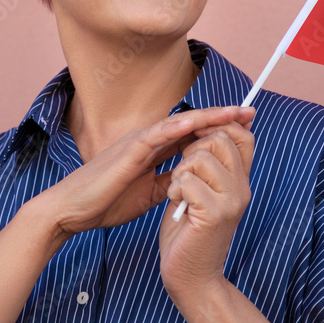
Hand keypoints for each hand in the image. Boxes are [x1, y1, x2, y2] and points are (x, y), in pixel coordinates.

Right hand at [39, 106, 248, 245]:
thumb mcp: (148, 195)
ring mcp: (139, 142)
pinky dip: (178, 126)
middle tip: (251, 111)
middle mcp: (149, 140)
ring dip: (208, 116)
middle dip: (222, 117)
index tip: (246, 126)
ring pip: (180, 123)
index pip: (193, 135)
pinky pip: (157, 135)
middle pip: (192, 123)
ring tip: (234, 111)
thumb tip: (188, 183)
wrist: (72, 211)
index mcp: (154, 151)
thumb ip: (167, 184)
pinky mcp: (128, 150)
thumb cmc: (105, 202)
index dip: (219, 129)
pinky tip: (197, 121)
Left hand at [158, 106, 255, 300]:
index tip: (196, 142)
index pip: (243, 135)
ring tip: (180, 194)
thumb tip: (205, 130)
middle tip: (184, 177)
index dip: (218, 128)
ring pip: (200, 156)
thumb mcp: (203, 191)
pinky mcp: (214, 213)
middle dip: (191, 150)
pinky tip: (177, 206)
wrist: (192, 278)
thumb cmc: (189, 232)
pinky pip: (187, 179)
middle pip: (219, 139)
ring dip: (180, 172)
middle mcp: (242, 187)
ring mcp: (231, 199)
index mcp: (241, 180)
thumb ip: (208, 165)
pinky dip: (175, 190)